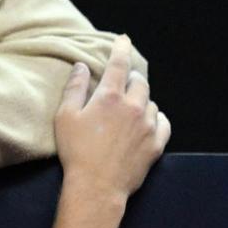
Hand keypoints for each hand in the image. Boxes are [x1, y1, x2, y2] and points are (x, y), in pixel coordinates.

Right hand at [55, 35, 169, 205]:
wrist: (96, 187)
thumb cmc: (75, 153)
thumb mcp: (65, 119)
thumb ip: (73, 89)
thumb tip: (80, 67)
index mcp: (110, 97)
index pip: (119, 64)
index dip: (121, 49)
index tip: (123, 40)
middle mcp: (134, 106)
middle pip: (140, 81)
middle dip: (132, 78)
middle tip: (123, 82)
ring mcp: (148, 125)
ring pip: (151, 102)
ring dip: (141, 101)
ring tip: (129, 110)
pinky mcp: (156, 143)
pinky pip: (162, 122)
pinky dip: (156, 118)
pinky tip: (147, 123)